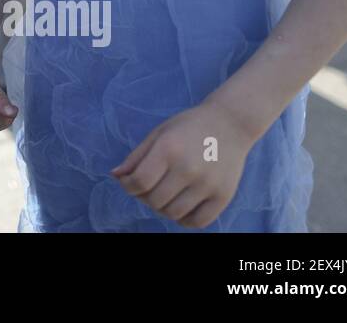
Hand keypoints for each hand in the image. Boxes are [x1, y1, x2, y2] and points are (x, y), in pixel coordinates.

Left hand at [112, 100, 254, 228]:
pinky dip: (184, 220)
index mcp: (169, 149)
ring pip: (173, 214)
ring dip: (162, 209)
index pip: (139, 182)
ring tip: (164, 195)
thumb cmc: (189, 126)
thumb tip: (115, 176)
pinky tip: (181, 206)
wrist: (230, 124)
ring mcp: (208, 185)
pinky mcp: (224, 196)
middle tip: (147, 188)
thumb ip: (136, 156)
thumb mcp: (159, 133)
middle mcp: (188, 169)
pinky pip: (197, 222)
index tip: (128, 183)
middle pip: (155, 200)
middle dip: (143, 197)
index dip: (128, 186)